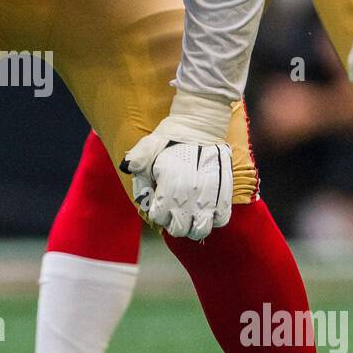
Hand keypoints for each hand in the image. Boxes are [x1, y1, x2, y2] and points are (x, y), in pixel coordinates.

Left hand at [121, 91, 233, 240]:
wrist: (202, 123)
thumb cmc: (173, 135)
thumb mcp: (150, 144)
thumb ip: (138, 159)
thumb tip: (127, 168)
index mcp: (169, 183)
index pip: (159, 217)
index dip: (157, 213)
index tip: (159, 205)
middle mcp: (189, 192)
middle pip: (179, 229)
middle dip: (173, 224)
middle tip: (174, 213)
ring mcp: (209, 194)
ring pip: (201, 228)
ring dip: (194, 226)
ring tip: (191, 216)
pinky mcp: (225, 191)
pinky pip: (222, 218)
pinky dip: (214, 220)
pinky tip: (208, 212)